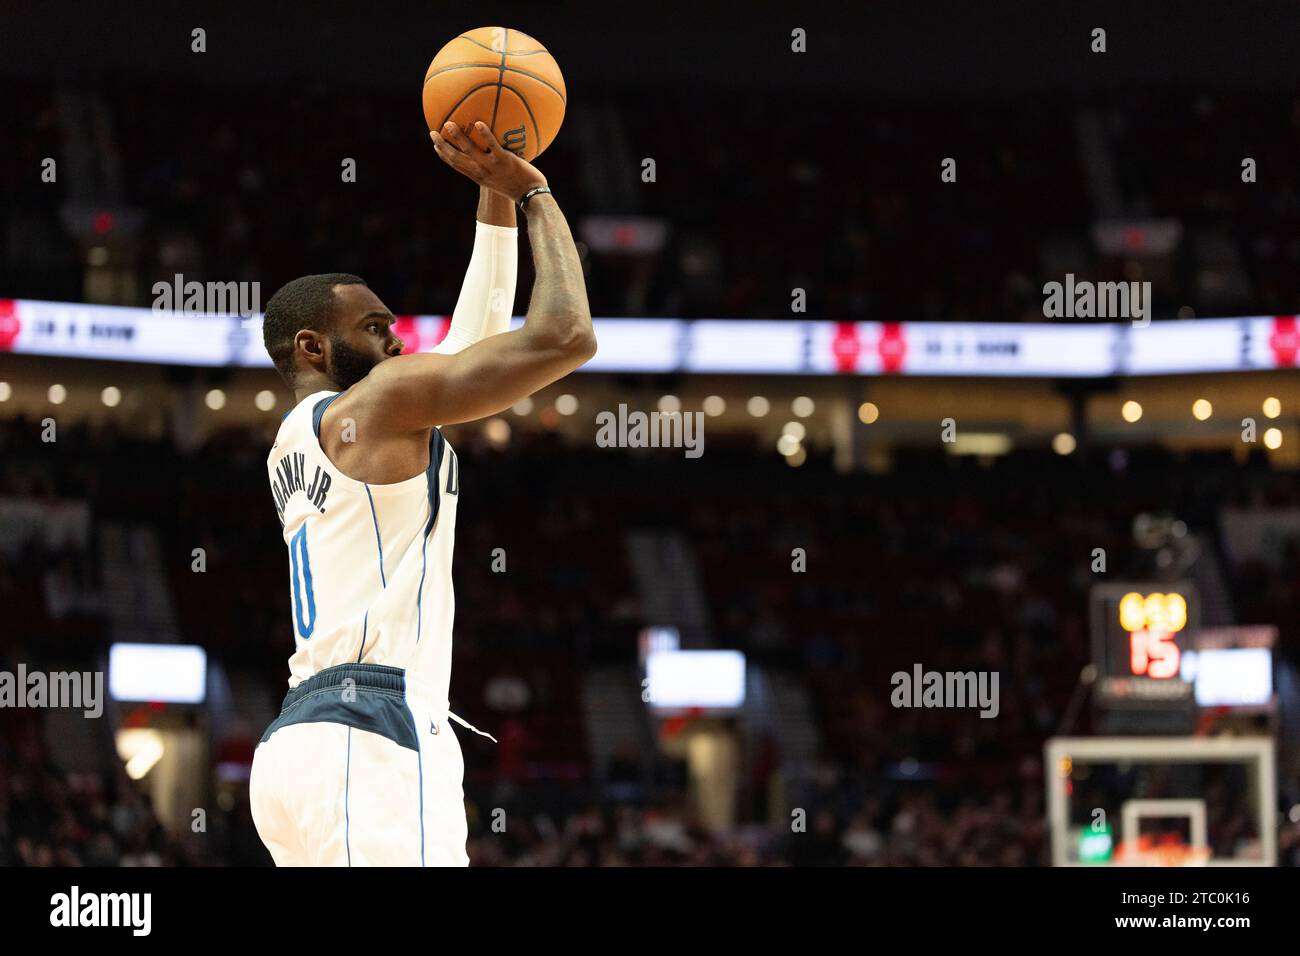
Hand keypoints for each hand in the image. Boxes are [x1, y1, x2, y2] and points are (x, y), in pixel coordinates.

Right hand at [430, 122, 546, 203]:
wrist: (531, 195)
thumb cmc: (519, 186)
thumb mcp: (501, 179)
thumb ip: (494, 167)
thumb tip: (495, 152)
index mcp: (478, 176)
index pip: (456, 165)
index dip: (444, 155)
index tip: (436, 146)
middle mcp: (481, 172)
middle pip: (455, 158)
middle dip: (442, 146)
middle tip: (432, 133)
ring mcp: (491, 166)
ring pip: (469, 150)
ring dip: (457, 137)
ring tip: (449, 124)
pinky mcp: (504, 160)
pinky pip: (492, 145)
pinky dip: (485, 135)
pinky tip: (478, 123)